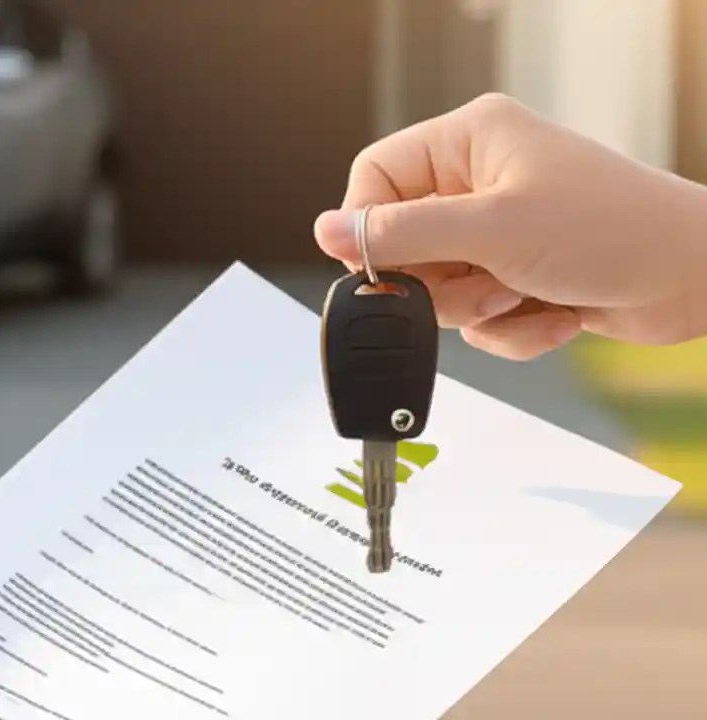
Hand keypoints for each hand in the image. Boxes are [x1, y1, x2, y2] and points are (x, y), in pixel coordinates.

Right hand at [313, 93, 706, 359]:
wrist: (696, 279)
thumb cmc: (614, 231)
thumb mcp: (493, 228)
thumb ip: (401, 232)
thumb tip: (325, 230)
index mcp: (469, 141)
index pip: (375, 178)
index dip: (368, 229)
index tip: (378, 270)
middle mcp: (479, 181)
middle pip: (403, 243)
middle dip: (441, 283)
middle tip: (480, 286)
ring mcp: (499, 230)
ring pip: (438, 288)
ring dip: (479, 310)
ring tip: (524, 296)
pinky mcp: (517, 273)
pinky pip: (475, 316)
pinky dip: (509, 329)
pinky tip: (552, 312)